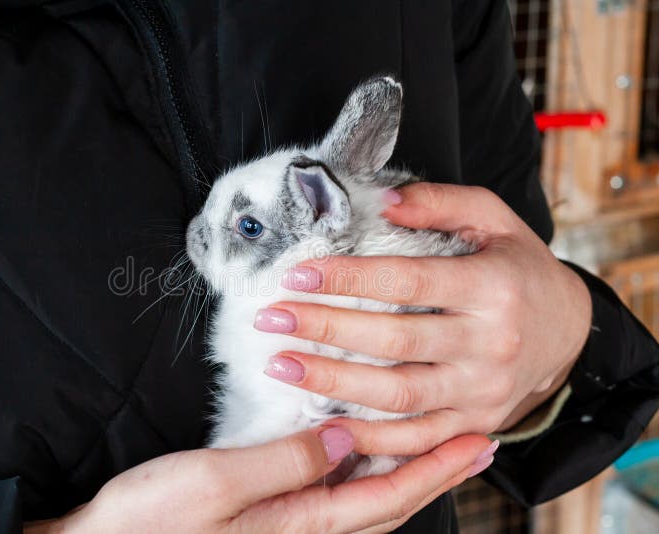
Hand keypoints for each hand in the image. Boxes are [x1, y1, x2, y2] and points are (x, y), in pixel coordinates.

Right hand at [24, 428, 493, 533]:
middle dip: (436, 471)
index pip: (388, 496)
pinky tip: (364, 454)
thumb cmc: (150, 521)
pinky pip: (336, 500)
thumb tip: (346, 437)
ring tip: (434, 442)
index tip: (477, 441)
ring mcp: (288, 532)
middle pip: (389, 504)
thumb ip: (285, 461)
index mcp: (299, 527)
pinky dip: (366, 476)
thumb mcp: (215, 483)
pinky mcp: (270, 523)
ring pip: (367, 503)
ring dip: (407, 472)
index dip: (437, 468)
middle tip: (475, 439)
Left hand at [255, 182, 591, 455]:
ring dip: (333, 383)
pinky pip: (416, 439)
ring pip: (398, 394)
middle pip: (395, 340)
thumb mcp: (494, 219)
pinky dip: (369, 437)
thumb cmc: (519, 268)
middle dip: (326, 330)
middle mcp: (490, 343)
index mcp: (493, 287)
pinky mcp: (474, 422)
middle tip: (272, 319)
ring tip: (281, 366)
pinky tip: (324, 424)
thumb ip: (441, 202)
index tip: (297, 274)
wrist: (569, 332)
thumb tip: (383, 202)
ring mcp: (482, 390)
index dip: (349, 279)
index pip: (408, 281)